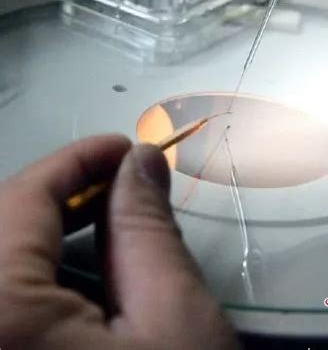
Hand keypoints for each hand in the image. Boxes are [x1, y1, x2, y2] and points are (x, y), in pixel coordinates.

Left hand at [0, 135, 238, 349]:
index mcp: (1, 314)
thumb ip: (146, 228)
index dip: (76, 161)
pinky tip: (77, 276)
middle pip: (1, 225)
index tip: (125, 147)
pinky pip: (3, 302)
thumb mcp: (174, 317)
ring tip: (105, 223)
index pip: (19, 203)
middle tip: (121, 185)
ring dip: (45, 232)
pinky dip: (35, 273)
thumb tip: (139, 160)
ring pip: (0, 258)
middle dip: (61, 195)